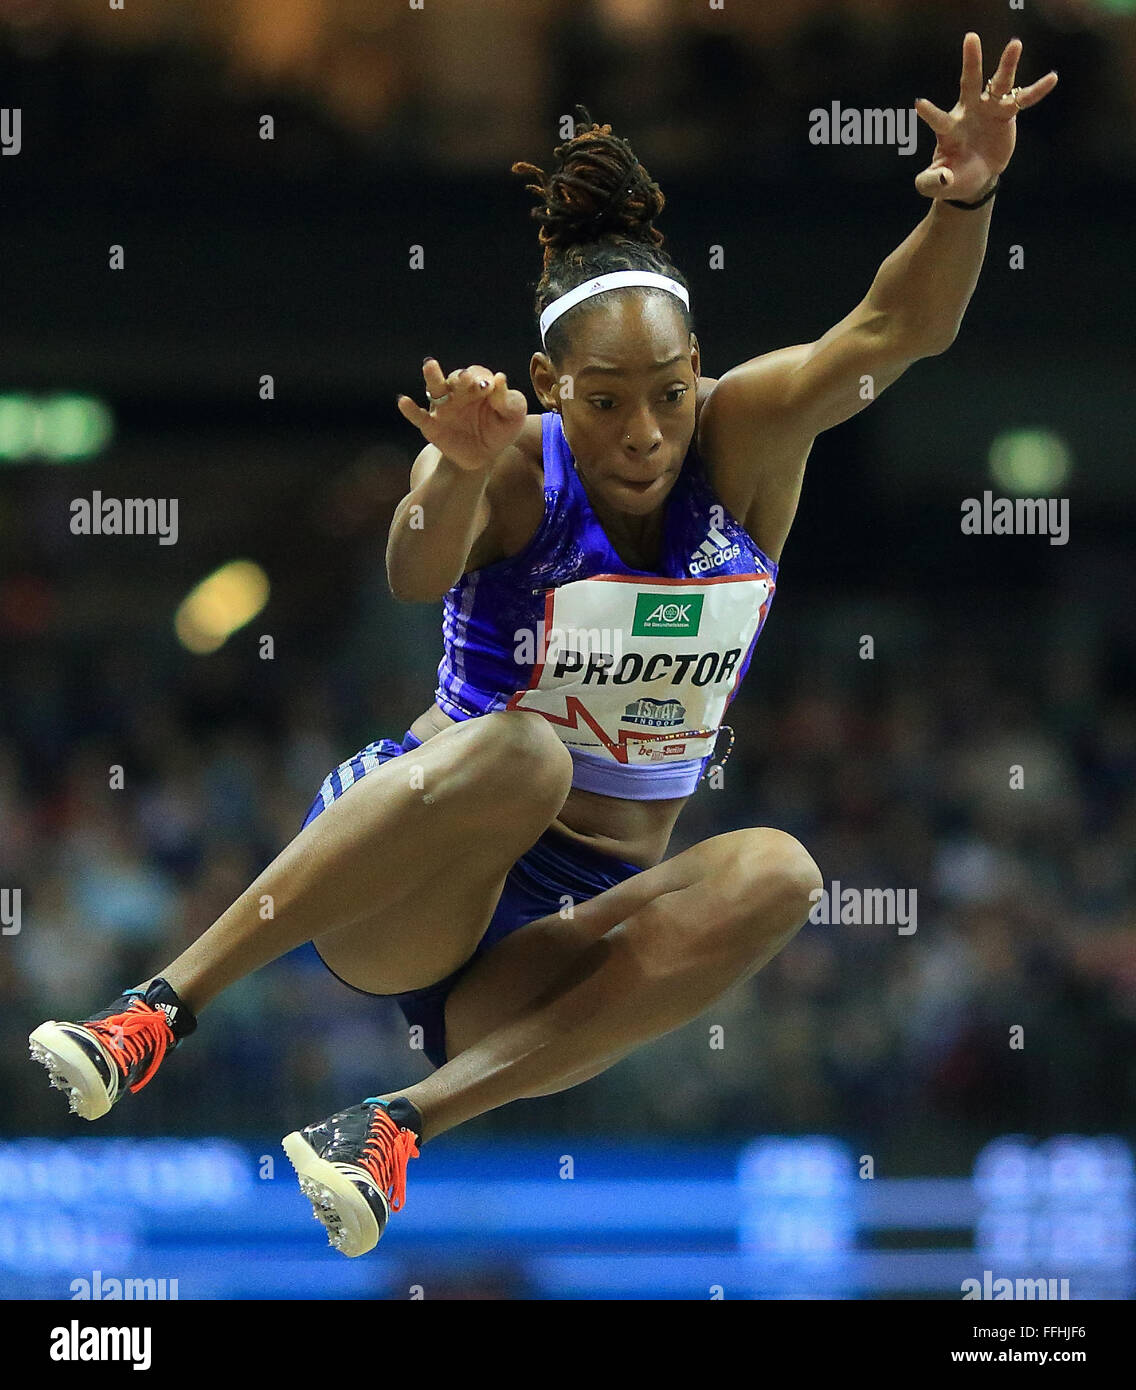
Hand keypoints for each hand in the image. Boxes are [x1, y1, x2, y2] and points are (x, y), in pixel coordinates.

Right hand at [397, 359, 528, 470]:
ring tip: (430, 365)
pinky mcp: (432, 426)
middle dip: (460, 378)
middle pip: (455, 379)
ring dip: (432, 377)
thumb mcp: (513, 416)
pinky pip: (419, 417)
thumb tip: (500, 378)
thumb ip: (509, 400)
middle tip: (466, 378)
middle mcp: (458, 392)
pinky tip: (403, 401)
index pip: (478, 376)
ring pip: (435, 389)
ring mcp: (443, 408)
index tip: (488, 387)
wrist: (486, 456)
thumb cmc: (501, 429)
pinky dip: (410, 410)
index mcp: (478, 385)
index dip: (482, 380)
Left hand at [914, 33, 1056, 201]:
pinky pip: (1023, 100)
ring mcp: (989, 110)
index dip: (930, 113)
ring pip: (999, 84)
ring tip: (1015, 44)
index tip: (918, 104)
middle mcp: (968, 113)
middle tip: (971, 38)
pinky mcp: (1006, 114)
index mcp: (949, 130)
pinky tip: (1052, 78)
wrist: (973, 179)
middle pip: (969, 84)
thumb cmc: (950, 179)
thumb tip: (944, 177)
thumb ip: (931, 182)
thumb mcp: (933, 185)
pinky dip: (1037, 90)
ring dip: (1007, 65)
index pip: (938, 120)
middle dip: (971, 62)